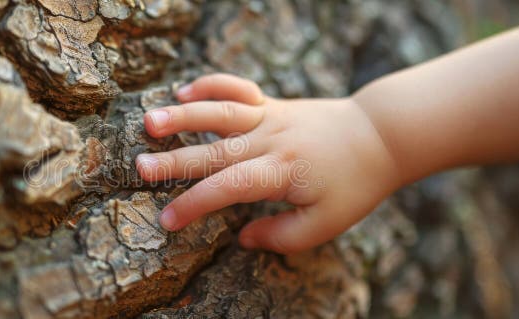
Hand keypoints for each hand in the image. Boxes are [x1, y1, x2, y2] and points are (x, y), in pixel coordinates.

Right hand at [135, 74, 400, 253]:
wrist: (379, 135)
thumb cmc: (354, 184)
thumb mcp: (326, 223)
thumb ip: (282, 235)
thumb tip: (242, 237)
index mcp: (282, 171)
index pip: (228, 187)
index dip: (195, 204)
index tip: (167, 220)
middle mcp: (271, 140)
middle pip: (215, 149)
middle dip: (175, 160)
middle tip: (140, 167)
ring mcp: (271, 117)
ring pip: (220, 113)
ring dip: (184, 116)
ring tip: (150, 120)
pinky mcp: (273, 104)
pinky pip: (238, 88)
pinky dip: (212, 85)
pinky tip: (185, 91)